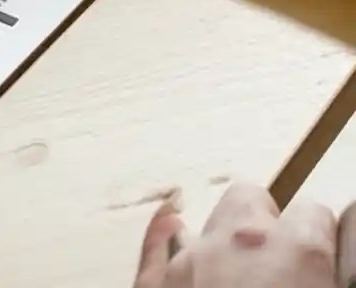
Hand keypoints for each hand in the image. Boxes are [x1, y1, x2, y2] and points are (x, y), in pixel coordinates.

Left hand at [134, 184, 337, 287]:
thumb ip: (325, 272)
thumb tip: (320, 265)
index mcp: (296, 251)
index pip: (314, 214)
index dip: (318, 234)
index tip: (320, 253)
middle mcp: (238, 244)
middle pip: (250, 200)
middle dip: (265, 219)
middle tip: (277, 257)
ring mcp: (188, 261)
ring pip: (206, 224)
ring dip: (222, 239)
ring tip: (235, 266)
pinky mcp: (153, 284)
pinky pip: (154, 245)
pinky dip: (161, 235)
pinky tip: (170, 225)